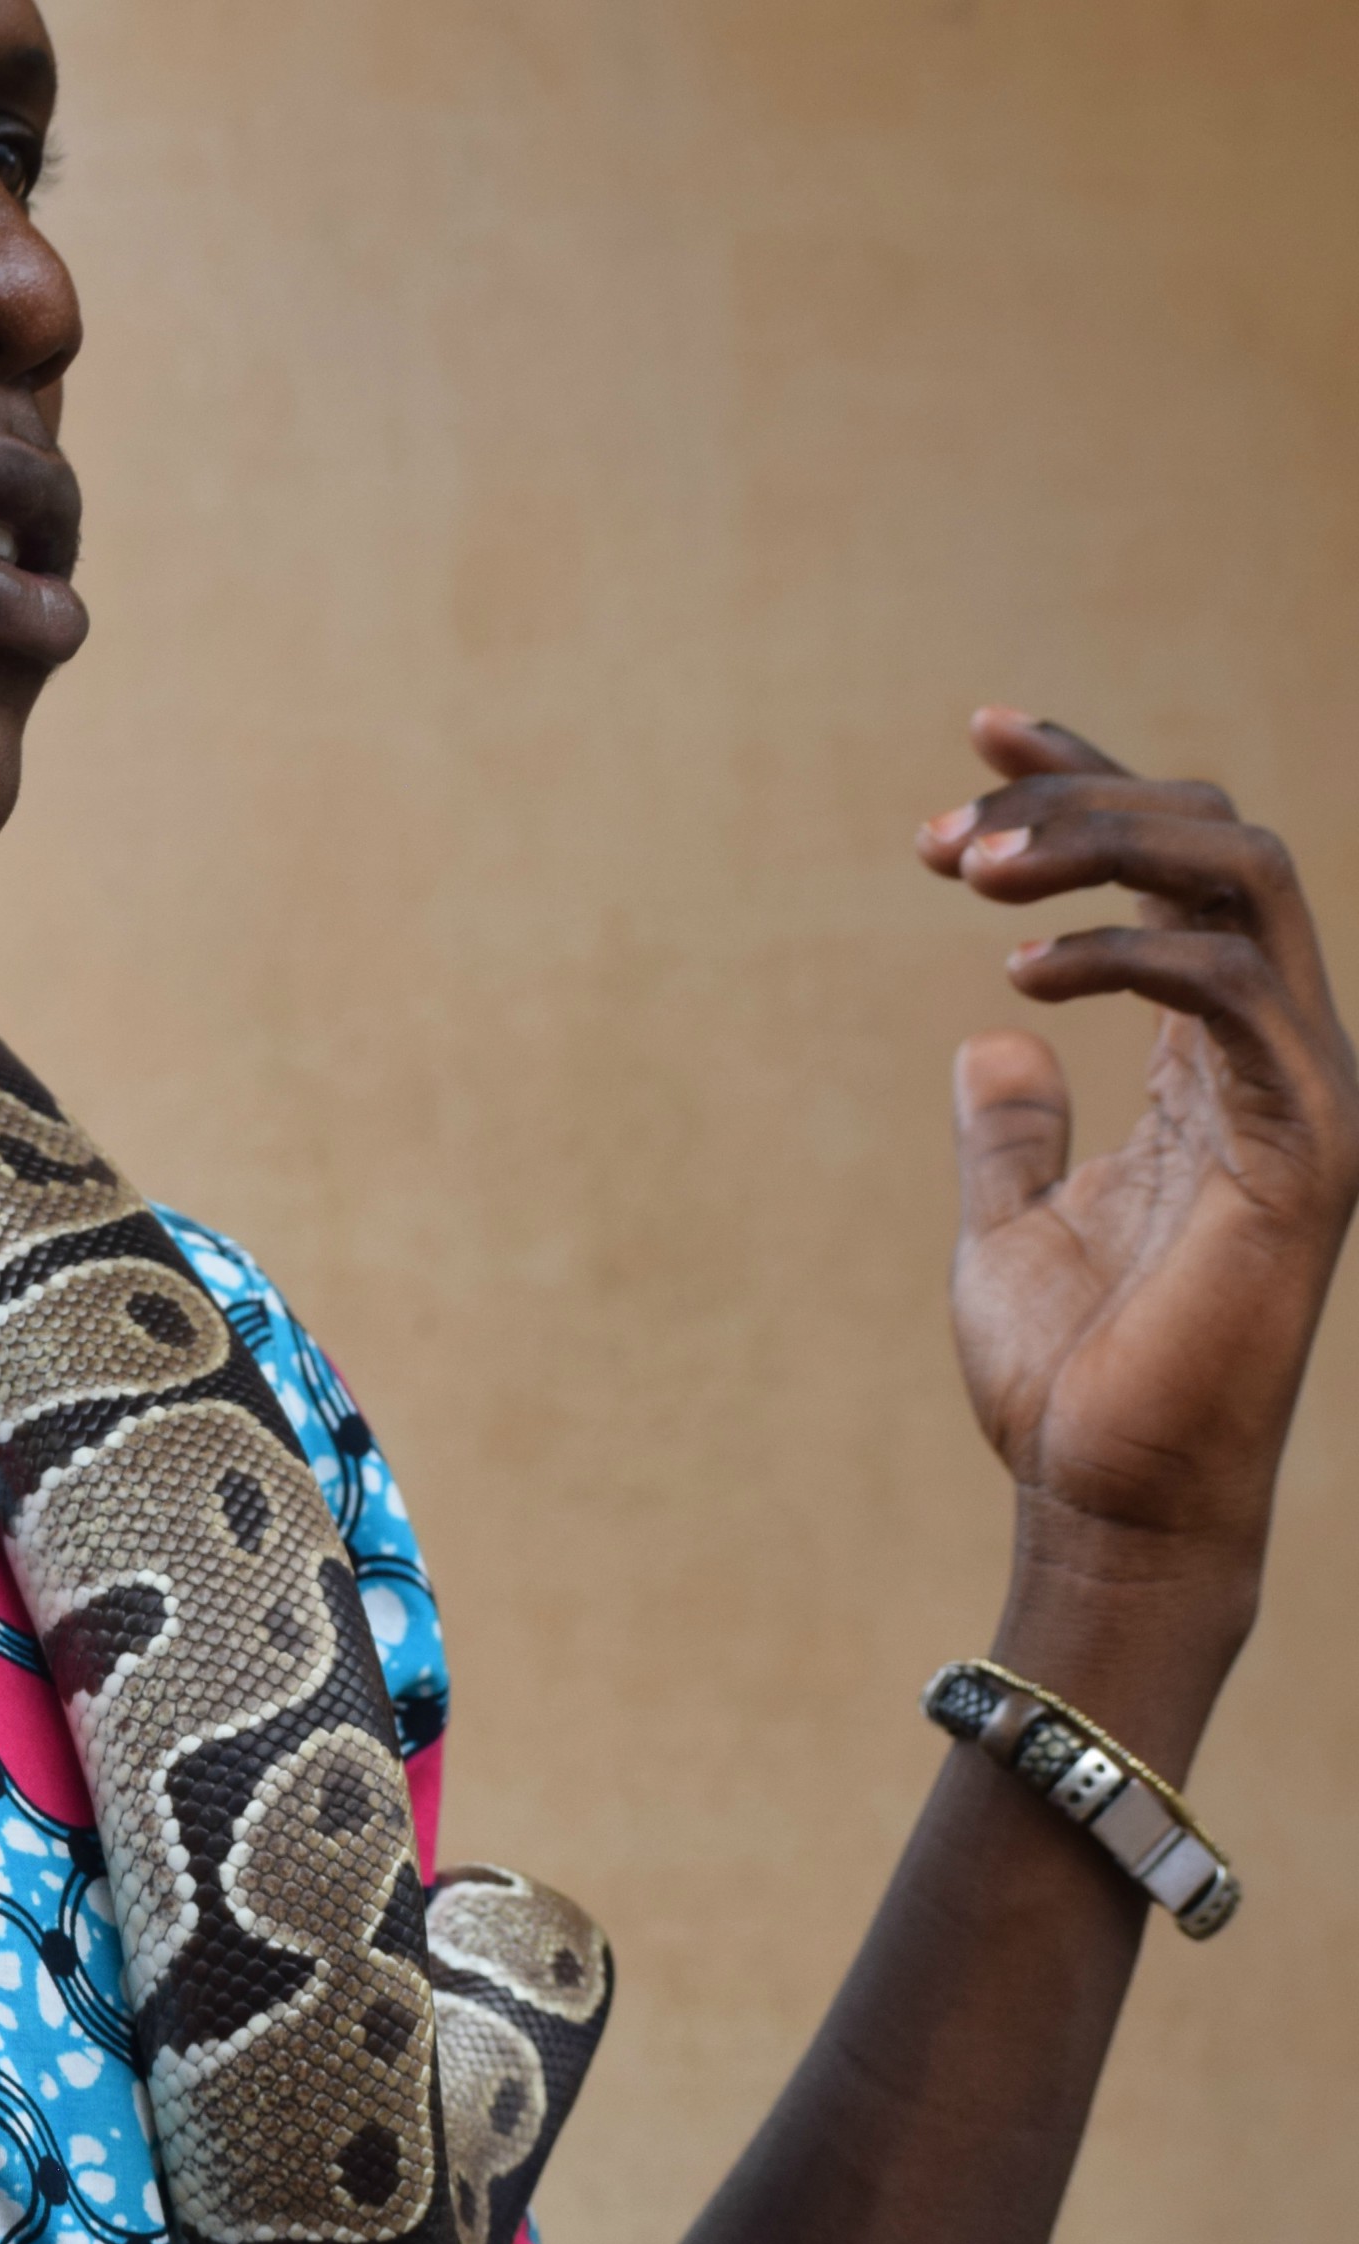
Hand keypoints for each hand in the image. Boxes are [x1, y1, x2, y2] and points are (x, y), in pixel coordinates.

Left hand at [926, 709, 1358, 1578]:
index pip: (1174, 871)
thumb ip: (1012, 1133)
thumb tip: (984, 1050)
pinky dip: (1126, 955)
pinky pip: (1236, 990)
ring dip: (1102, 846)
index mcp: (1212, 1063)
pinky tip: (1017, 979)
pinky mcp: (1306, 1145)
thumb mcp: (1011, 1225)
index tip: (977, 735)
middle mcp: (1276, 1055)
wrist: (1108, 1502)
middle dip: (1080, 800)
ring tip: (966, 870)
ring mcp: (1304, 1091)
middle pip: (1218, 840)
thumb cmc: (1069, 1385)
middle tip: (941, 833)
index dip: (1085, 782)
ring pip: (1244, 877)